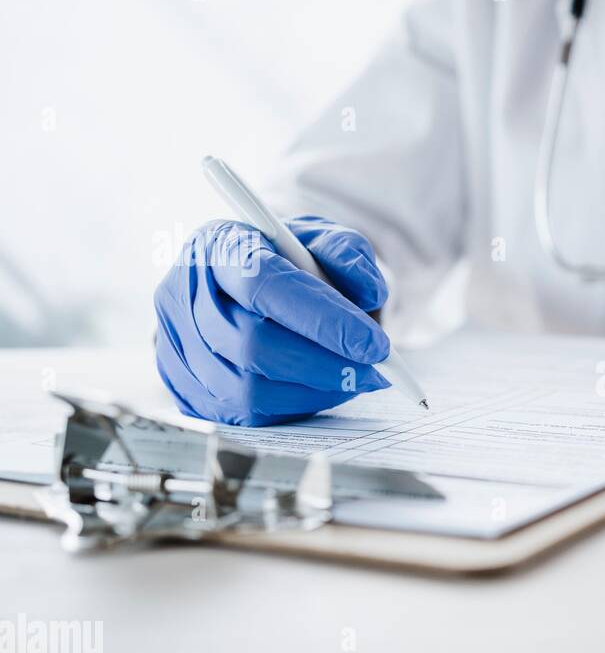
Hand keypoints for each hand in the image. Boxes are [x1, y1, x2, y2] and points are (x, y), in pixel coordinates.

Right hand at [154, 216, 390, 425]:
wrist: (247, 291)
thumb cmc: (287, 263)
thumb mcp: (319, 240)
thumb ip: (347, 252)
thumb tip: (370, 292)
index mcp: (217, 246)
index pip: (264, 284)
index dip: (322, 319)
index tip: (375, 344)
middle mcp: (184, 297)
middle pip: (252, 344)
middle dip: (326, 363)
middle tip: (376, 369)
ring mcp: (180, 349)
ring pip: (249, 387)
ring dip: (316, 389)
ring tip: (356, 377)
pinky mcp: (189, 391)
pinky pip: (248, 413)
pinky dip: (298, 404)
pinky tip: (325, 387)